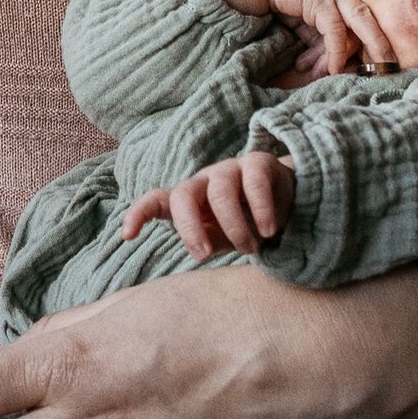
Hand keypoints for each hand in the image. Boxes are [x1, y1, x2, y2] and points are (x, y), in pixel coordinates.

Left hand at [125, 149, 297, 258]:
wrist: (289, 205)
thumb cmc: (246, 224)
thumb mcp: (221, 237)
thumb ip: (204, 242)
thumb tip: (196, 253)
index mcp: (190, 200)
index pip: (157, 200)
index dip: (138, 213)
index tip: (127, 235)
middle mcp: (204, 181)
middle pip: (183, 195)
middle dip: (189, 228)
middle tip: (205, 255)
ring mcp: (229, 169)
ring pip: (220, 193)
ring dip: (233, 226)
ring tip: (248, 248)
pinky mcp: (258, 163)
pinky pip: (254, 184)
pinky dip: (260, 210)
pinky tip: (268, 230)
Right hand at [211, 0, 392, 81]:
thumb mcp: (300, 22)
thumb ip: (316, 39)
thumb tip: (328, 67)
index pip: (358, 23)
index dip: (362, 47)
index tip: (362, 70)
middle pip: (370, 18)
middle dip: (382, 44)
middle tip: (390, 69)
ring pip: (361, 23)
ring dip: (356, 54)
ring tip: (347, 75)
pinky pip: (335, 30)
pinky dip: (337, 52)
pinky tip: (333, 68)